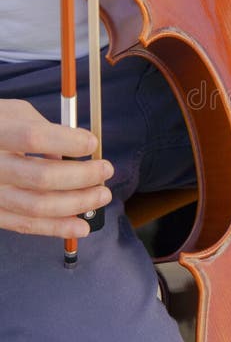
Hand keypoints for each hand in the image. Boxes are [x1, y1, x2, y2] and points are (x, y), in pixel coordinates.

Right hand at [0, 99, 112, 239]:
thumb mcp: (13, 113)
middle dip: (82, 176)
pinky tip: (81, 226)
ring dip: (77, 204)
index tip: (92, 142)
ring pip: (38, 206)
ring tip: (102, 196)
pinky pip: (26, 225)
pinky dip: (57, 228)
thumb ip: (43, 128)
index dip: (67, 141)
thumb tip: (76, 152)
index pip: (34, 138)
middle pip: (41, 177)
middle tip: (106, 170)